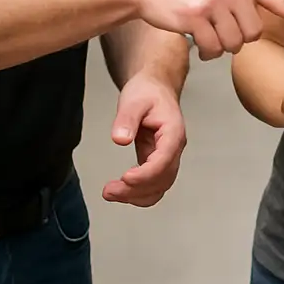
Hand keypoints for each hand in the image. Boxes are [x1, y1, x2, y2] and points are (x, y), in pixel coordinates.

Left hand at [104, 70, 186, 206]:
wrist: (155, 88)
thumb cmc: (148, 92)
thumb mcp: (133, 100)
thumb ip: (127, 119)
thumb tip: (119, 139)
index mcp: (173, 133)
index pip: (164, 161)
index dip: (146, 174)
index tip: (125, 178)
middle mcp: (174, 148)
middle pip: (163, 179)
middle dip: (137, 190)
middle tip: (109, 190)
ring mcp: (168, 157)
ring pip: (159, 187)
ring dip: (136, 196)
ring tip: (110, 193)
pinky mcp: (157, 161)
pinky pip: (153, 184)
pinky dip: (138, 192)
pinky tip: (120, 191)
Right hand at [128, 0, 283, 60]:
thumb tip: (256, 27)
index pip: (282, 1)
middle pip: (254, 33)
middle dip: (238, 37)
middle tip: (219, 25)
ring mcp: (215, 1)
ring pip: (235, 45)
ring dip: (221, 46)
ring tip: (205, 30)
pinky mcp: (196, 18)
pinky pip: (214, 50)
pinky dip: (207, 52)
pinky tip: (195, 39)